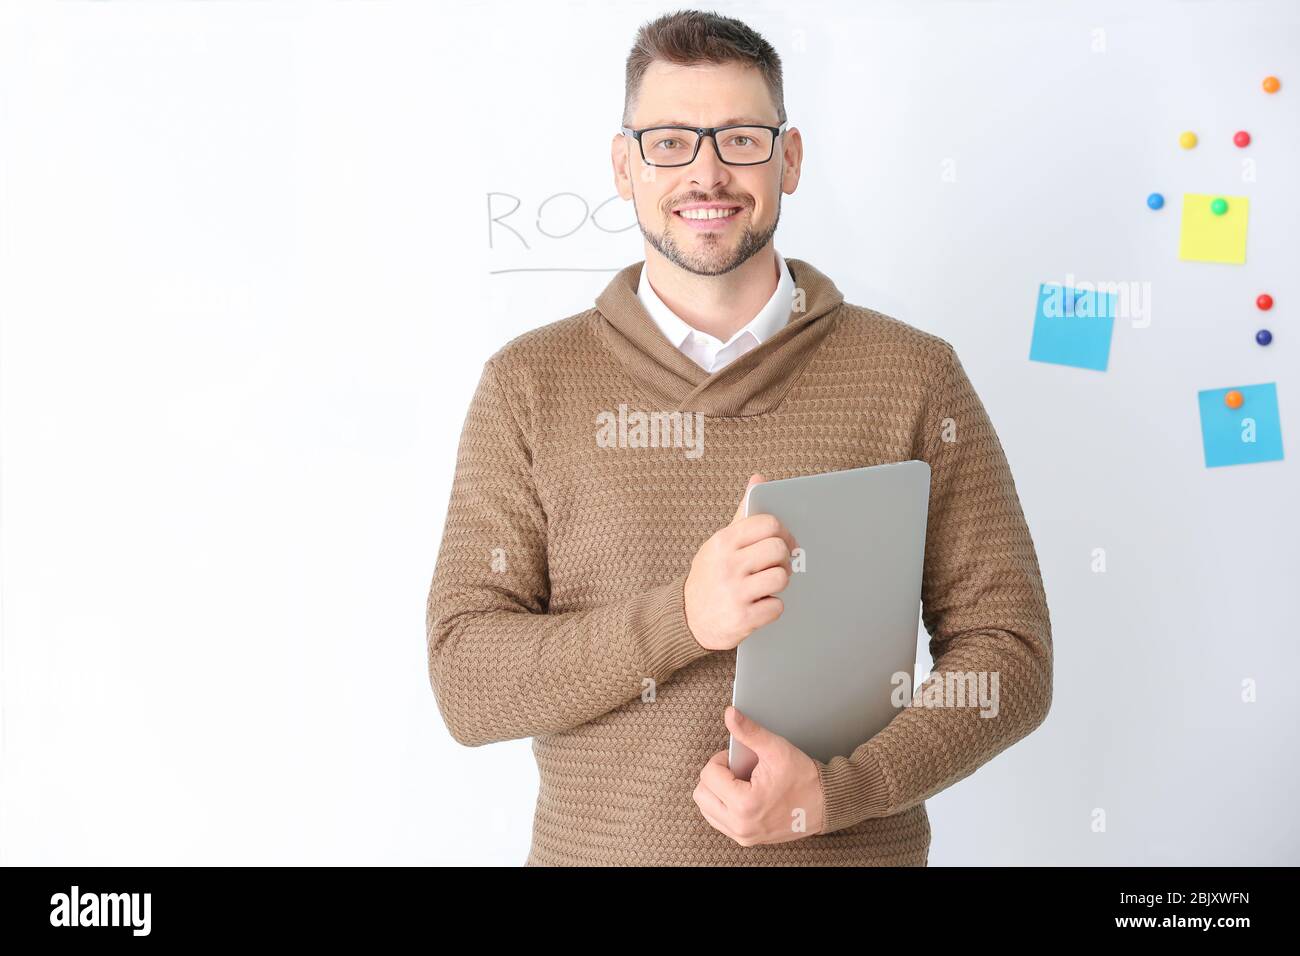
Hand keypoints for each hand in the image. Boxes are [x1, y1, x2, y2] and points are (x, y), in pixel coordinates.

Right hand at [684, 474, 797, 650]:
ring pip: (781, 577)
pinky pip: (777, 606)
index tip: (782, 542)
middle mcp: (727, 565)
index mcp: (723, 541)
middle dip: (783, 558)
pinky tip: (759, 605)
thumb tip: (758, 479)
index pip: (768, 524)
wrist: (687, 619)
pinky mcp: (742, 619)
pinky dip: (772, 607)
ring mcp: (734, 592)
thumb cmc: (711, 575)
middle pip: (778, 549)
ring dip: (779, 583)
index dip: (783, 533)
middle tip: (776, 565)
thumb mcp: (720, 543)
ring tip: (767, 585)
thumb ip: (742, 514)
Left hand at [693, 705, 825, 845]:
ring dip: (717, 791)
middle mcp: (740, 826)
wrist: (826, 803)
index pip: (708, 775)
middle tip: (738, 769)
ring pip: (706, 808)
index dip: (721, 760)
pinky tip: (742, 794)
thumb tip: (729, 714)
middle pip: (701, 794)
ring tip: (741, 782)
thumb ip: (749, 731)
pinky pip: (718, 820)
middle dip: (715, 776)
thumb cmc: (804, 777)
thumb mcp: (776, 749)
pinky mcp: (746, 839)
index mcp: (744, 804)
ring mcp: (742, 836)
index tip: (739, 758)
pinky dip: (723, 805)